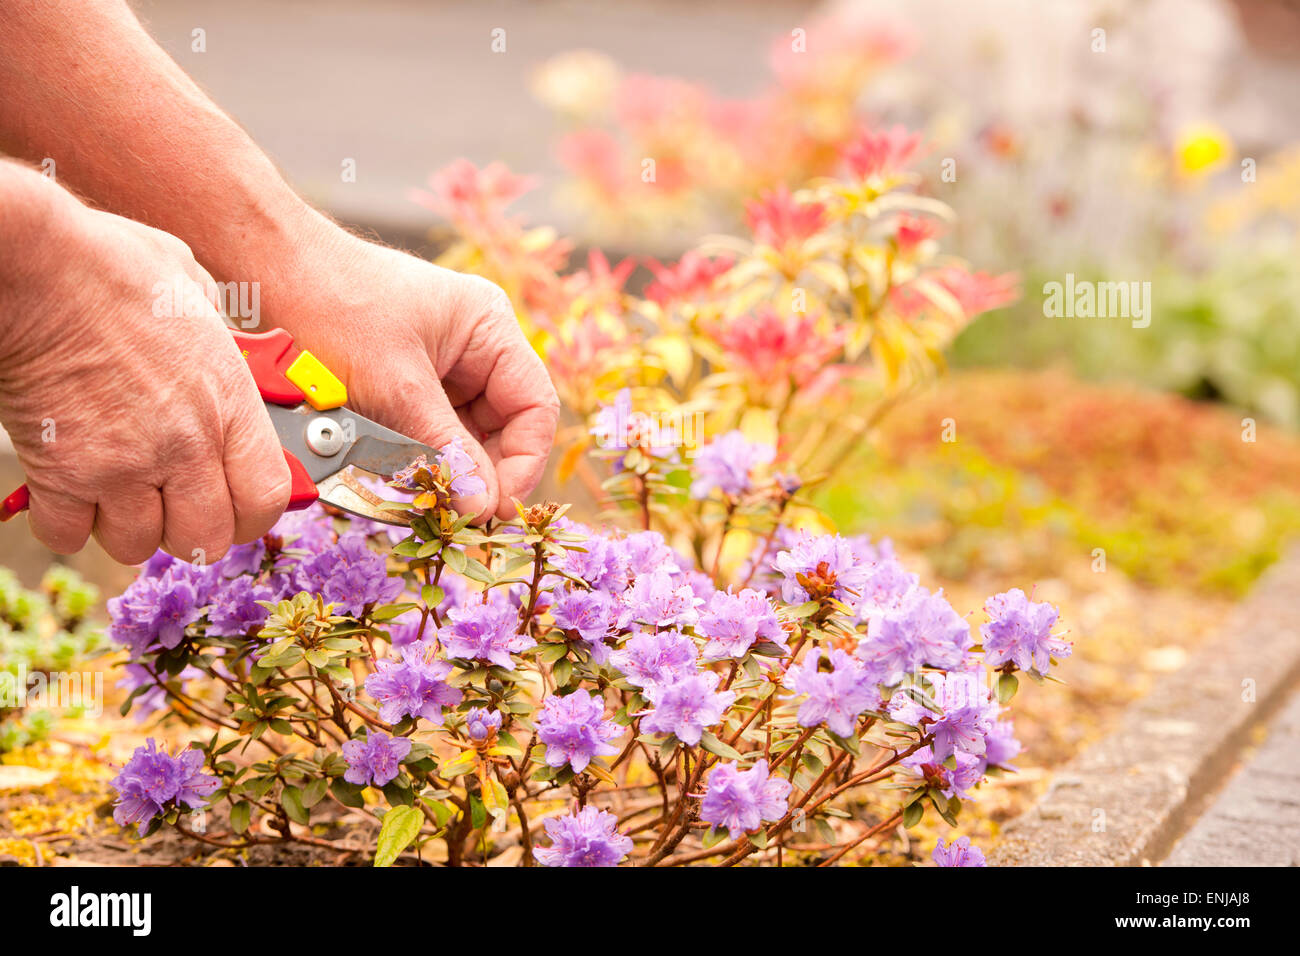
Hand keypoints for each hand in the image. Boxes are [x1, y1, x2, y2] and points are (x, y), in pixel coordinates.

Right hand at [0, 184, 289, 563]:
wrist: (37, 266)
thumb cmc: (110, 267)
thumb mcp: (196, 293)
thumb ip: (217, 333)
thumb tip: (220, 336)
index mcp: (228, 402)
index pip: (266, 498)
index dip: (252, 514)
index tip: (237, 507)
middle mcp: (187, 443)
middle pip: (206, 539)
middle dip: (189, 532)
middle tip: (170, 507)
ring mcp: (126, 464)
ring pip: (138, 545)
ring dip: (126, 527)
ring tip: (114, 492)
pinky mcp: (65, 474)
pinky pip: (69, 534)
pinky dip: (65, 522)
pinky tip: (66, 489)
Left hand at [260, 224, 559, 520]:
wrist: (263, 270)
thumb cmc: (331, 304)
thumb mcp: (394, 386)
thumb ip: (443, 449)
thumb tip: (482, 507)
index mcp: (489, 328)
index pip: (534, 408)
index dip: (522, 463)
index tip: (495, 507)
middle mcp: (473, 346)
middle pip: (502, 427)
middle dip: (480, 471)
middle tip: (455, 514)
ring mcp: (439, 364)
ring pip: (461, 436)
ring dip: (444, 468)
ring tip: (420, 498)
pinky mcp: (405, 382)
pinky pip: (426, 431)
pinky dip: (414, 458)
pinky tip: (395, 478)